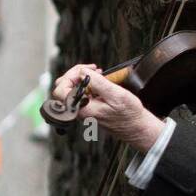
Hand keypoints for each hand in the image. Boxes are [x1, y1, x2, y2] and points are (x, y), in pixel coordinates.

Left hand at [49, 63, 163, 151]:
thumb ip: (97, 83)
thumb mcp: (115, 94)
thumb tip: (82, 73)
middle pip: (62, 88)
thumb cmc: (128, 114)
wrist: (135, 127)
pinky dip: (86, 82)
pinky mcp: (87, 107)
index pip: (60, 91)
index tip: (85, 71)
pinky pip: (79, 92)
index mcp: (82, 109)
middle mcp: (79, 111)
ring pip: (70, 89)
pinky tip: (98, 79)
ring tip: (97, 72)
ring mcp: (82, 109)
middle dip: (75, 73)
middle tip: (91, 68)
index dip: (70, 76)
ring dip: (81, 76)